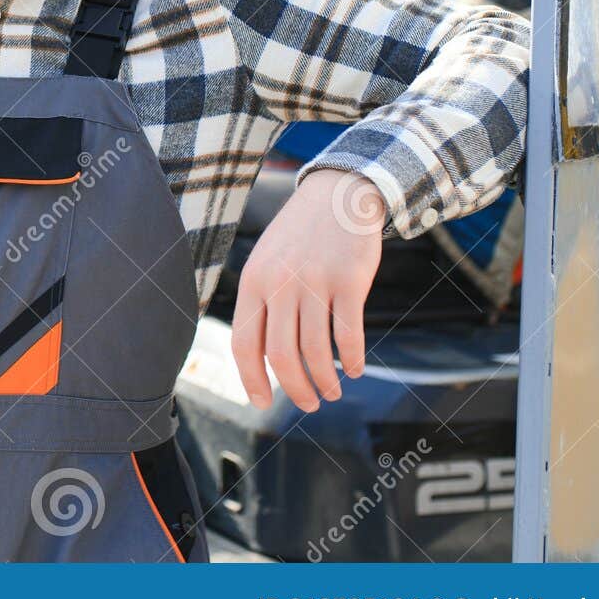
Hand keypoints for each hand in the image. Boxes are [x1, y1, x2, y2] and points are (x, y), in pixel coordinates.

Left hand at [230, 169, 384, 411]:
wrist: (338, 195)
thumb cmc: (300, 238)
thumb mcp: (267, 262)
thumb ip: (262, 304)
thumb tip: (261, 360)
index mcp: (254, 282)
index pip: (245, 344)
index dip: (252, 380)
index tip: (264, 403)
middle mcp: (280, 283)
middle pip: (281, 355)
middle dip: (295, 389)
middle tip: (308, 403)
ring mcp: (315, 281)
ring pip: (316, 351)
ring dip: (325, 381)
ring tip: (332, 392)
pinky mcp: (349, 281)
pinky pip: (348, 334)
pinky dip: (351, 360)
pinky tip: (354, 370)